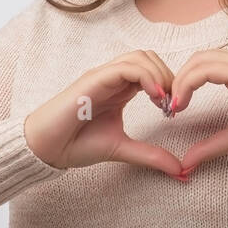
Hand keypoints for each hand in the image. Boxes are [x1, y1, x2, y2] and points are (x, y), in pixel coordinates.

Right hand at [22, 50, 184, 177]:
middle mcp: (112, 78)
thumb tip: (180, 171)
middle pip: (149, 57)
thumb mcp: (123, 149)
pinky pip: (126, 68)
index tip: (174, 110)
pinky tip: (156, 98)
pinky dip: (146, 77)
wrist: (47, 148)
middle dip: (168, 76)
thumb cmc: (77, 144)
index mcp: (120, 89)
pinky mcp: (94, 79)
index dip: (169, 84)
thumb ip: (151, 155)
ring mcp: (103, 76)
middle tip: (173, 104)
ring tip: (165, 101)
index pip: (152, 70)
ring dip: (159, 75)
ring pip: (140, 57)